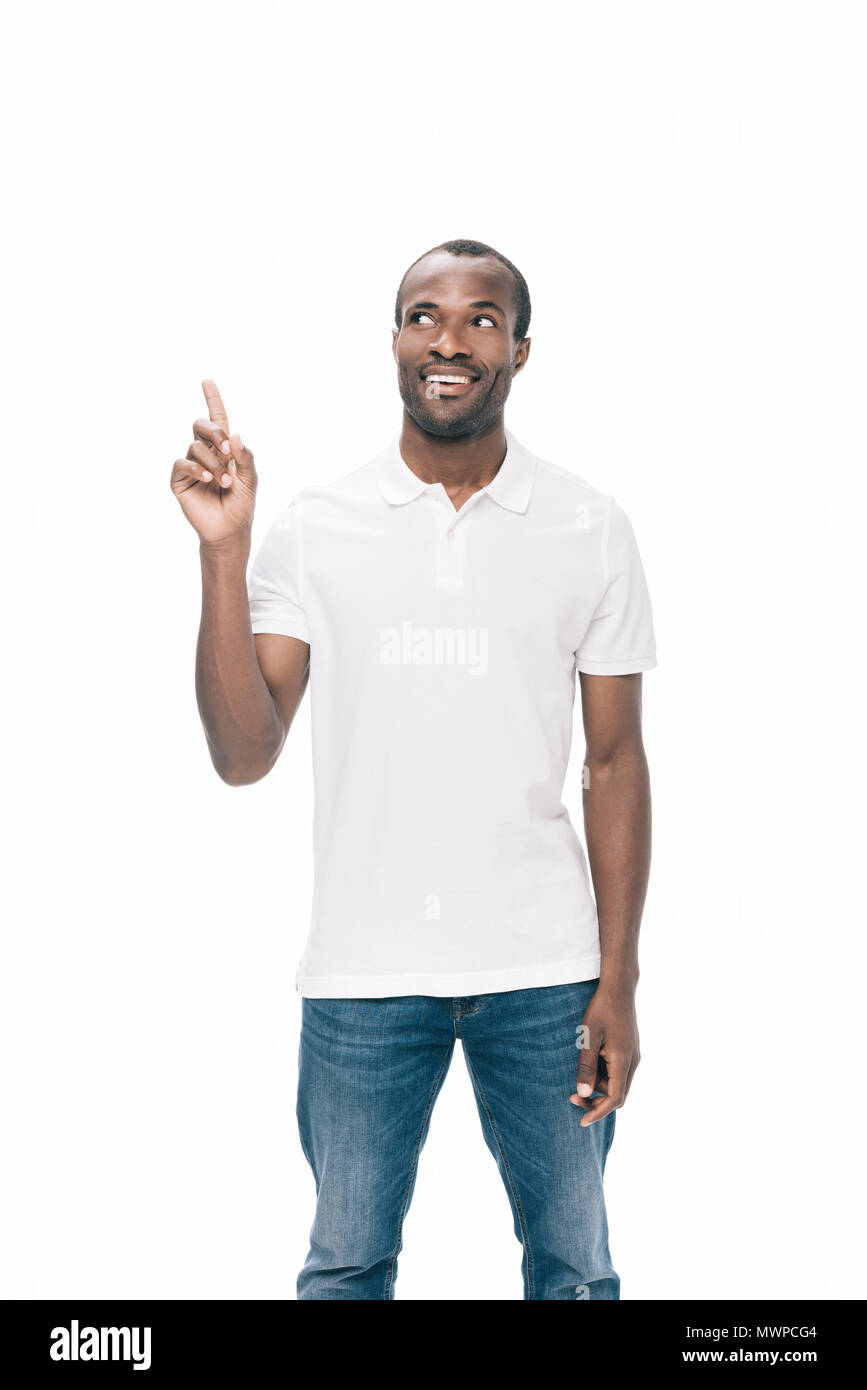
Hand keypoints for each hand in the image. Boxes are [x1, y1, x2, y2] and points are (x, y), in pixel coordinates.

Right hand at [170, 379, 256, 546]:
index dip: (212, 399)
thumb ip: (244, 456)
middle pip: (201, 425)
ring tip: (224, 482)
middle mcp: (205, 453)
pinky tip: (208, 479)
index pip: (217, 419)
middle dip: (214, 432)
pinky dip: (197, 468)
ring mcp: (191, 465)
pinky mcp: (179, 480)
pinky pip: (182, 463)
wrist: (229, 531)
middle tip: (227, 451)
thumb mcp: (250, 479)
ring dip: (213, 462)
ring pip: (195, 445)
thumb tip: (234, 434)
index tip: (207, 381)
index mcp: (223, 449)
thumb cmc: (241, 505)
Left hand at [570, 982, 639, 1126]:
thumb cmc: (601, 1009)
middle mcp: (633, 1062)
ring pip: (617, 1083)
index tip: (581, 1121)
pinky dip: (604, 1074)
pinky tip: (591, 1060)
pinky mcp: (630, 1050)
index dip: (598, 1112)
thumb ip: (586, 1066)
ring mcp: (633, 1056)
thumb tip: (582, 1093)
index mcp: (623, 1061)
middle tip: (571, 1094)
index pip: (614, 1099)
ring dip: (598, 1084)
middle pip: (617, 1095)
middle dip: (595, 1100)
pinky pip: (618, 1072)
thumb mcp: (588, 1037)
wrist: (618, 987)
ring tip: (582, 1063)